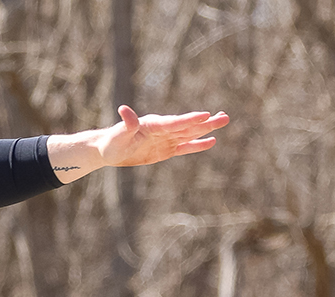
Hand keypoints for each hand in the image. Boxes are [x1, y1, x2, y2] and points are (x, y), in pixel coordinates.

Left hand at [93, 107, 228, 167]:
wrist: (109, 150)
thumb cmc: (112, 143)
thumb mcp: (118, 136)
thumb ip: (126, 124)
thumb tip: (124, 109)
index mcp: (153, 125)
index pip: (174, 123)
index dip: (188, 120)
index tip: (205, 115)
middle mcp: (163, 130)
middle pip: (187, 126)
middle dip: (206, 123)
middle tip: (225, 116)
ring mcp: (166, 139)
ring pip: (189, 134)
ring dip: (206, 129)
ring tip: (223, 120)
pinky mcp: (166, 150)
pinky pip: (184, 147)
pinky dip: (197, 145)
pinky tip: (211, 141)